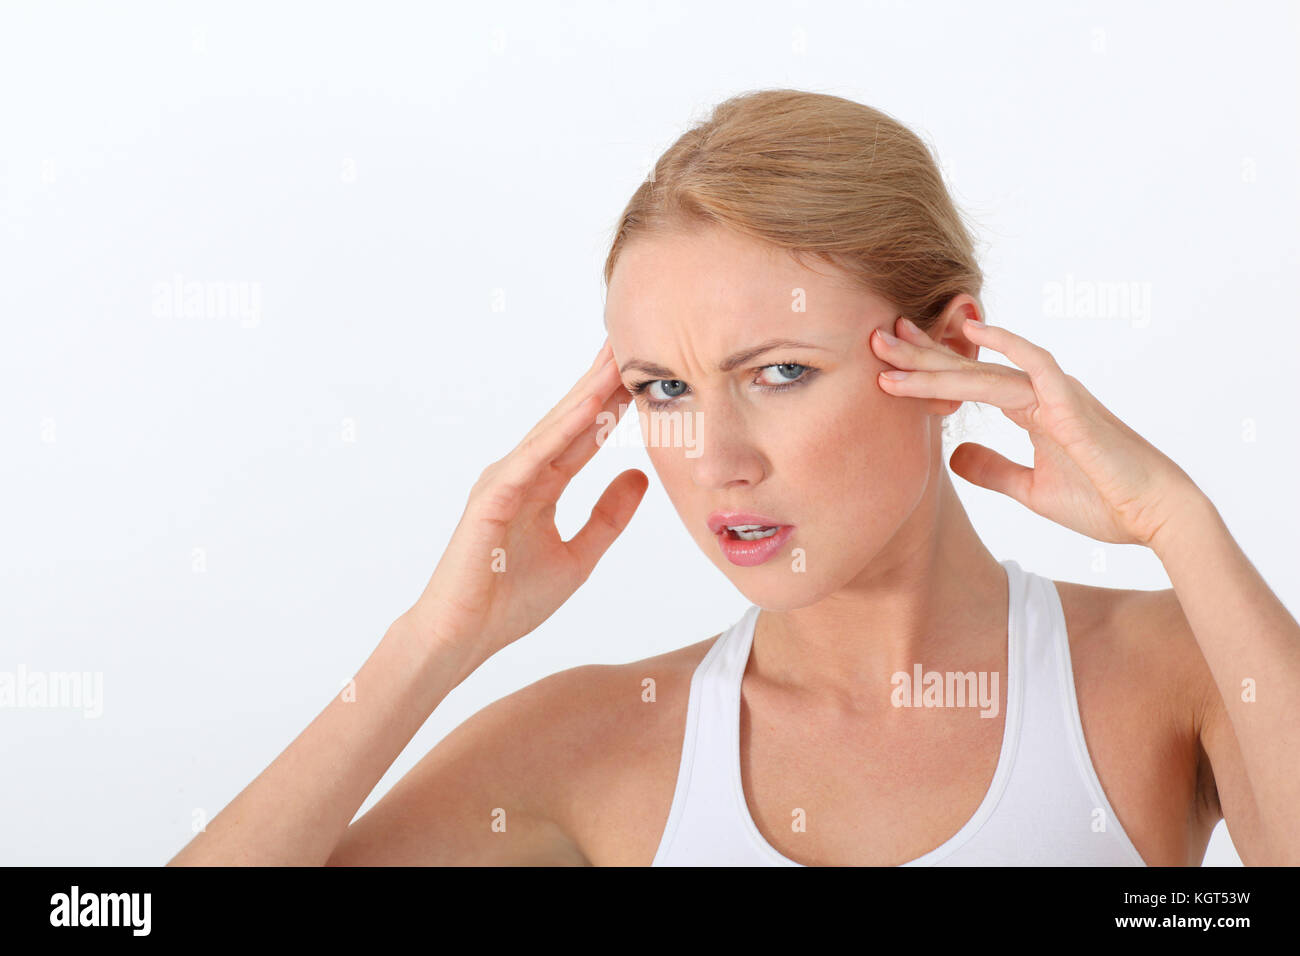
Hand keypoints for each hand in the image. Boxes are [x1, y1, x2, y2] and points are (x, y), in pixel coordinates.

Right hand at [404, 338, 646, 671]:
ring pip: (552, 428)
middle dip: (601, 380)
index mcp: (541, 484)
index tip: (645, 370)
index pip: (585, 434)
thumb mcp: (579, 556)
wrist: (463, 637)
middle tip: (631, 339)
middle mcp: (522, 473)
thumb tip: (640, 476)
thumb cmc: (508, 601)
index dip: (614, 403)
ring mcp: (504, 481)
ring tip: (615, 357)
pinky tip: (589, 407)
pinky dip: (561, 431)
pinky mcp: (493, 499)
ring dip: (585, 392)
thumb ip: (608, 517)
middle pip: (570, 418)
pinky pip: (533, 458)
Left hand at [872, 315, 1202, 548]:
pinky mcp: (1074, 404)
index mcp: (1032, 408)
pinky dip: (1009, 344)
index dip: (929, 370)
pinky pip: (1038, 364)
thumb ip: (993, 470)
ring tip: (891, 352)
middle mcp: (1041, 392)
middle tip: (873, 340)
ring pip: (986, 370)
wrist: (1156, 517)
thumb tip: (953, 457)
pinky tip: (975, 329)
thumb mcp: (1032, 491)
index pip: (970, 382)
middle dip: (919, 356)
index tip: (888, 361)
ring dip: (937, 362)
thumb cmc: (1104, 502)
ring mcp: (1058, 394)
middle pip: (969, 368)